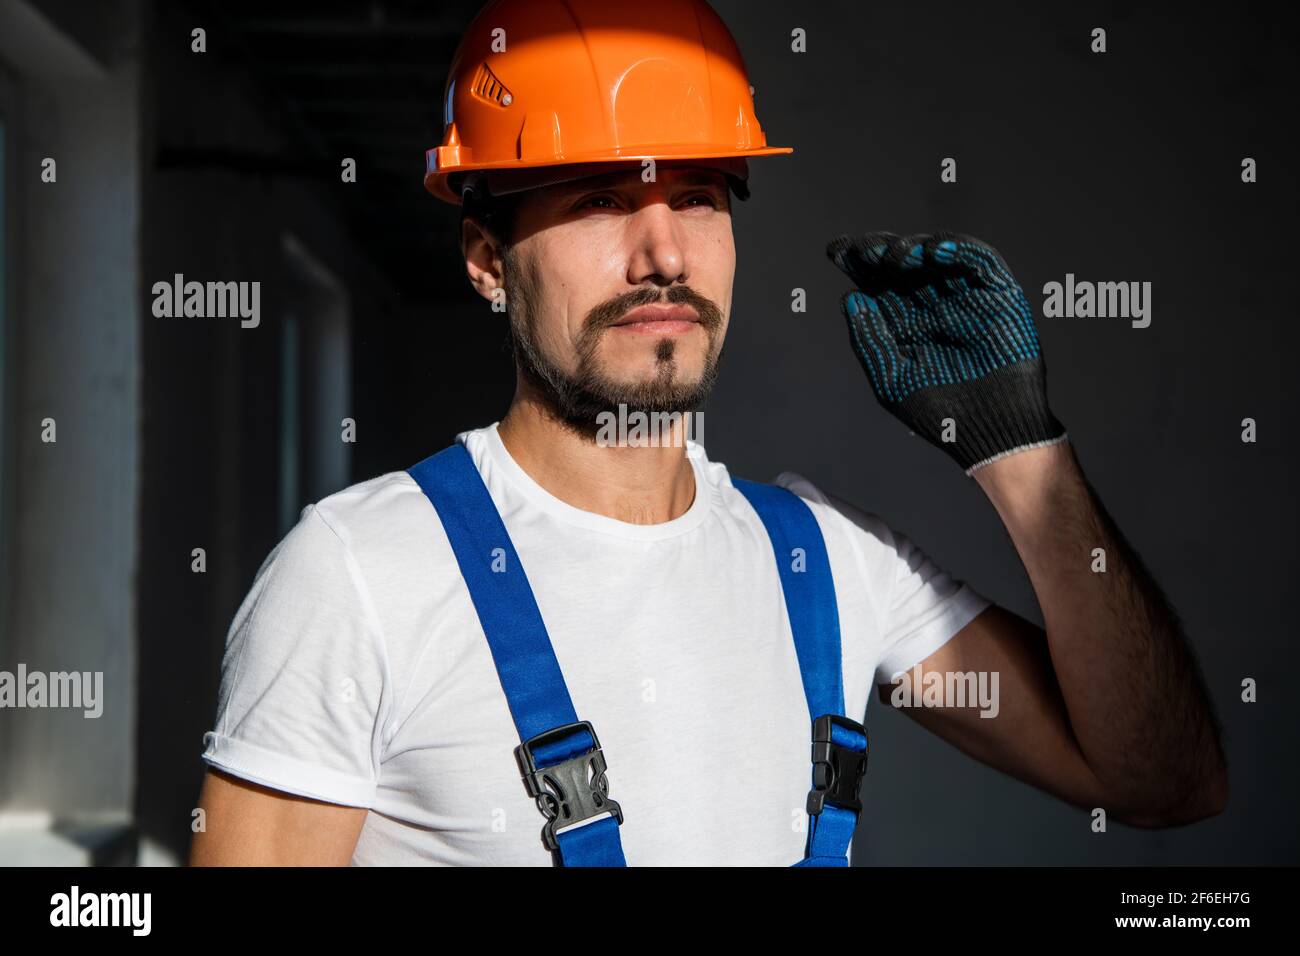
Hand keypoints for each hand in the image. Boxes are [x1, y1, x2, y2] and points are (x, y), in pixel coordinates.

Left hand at [826, 230, 1067, 473]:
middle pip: (902, 263)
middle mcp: (932, 304)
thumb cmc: (941, 413)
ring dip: (914, 248)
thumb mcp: (893, 379)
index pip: (877, 283)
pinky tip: (933, 251)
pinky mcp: (998, 293)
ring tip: (895, 256)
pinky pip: (979, 260)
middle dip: (880, 251)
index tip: (835, 252)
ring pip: (936, 255)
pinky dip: (958, 249)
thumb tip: (850, 298)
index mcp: (904, 322)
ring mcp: (964, 296)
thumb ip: (870, 340)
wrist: (991, 429)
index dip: (857, 264)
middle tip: (863, 250)